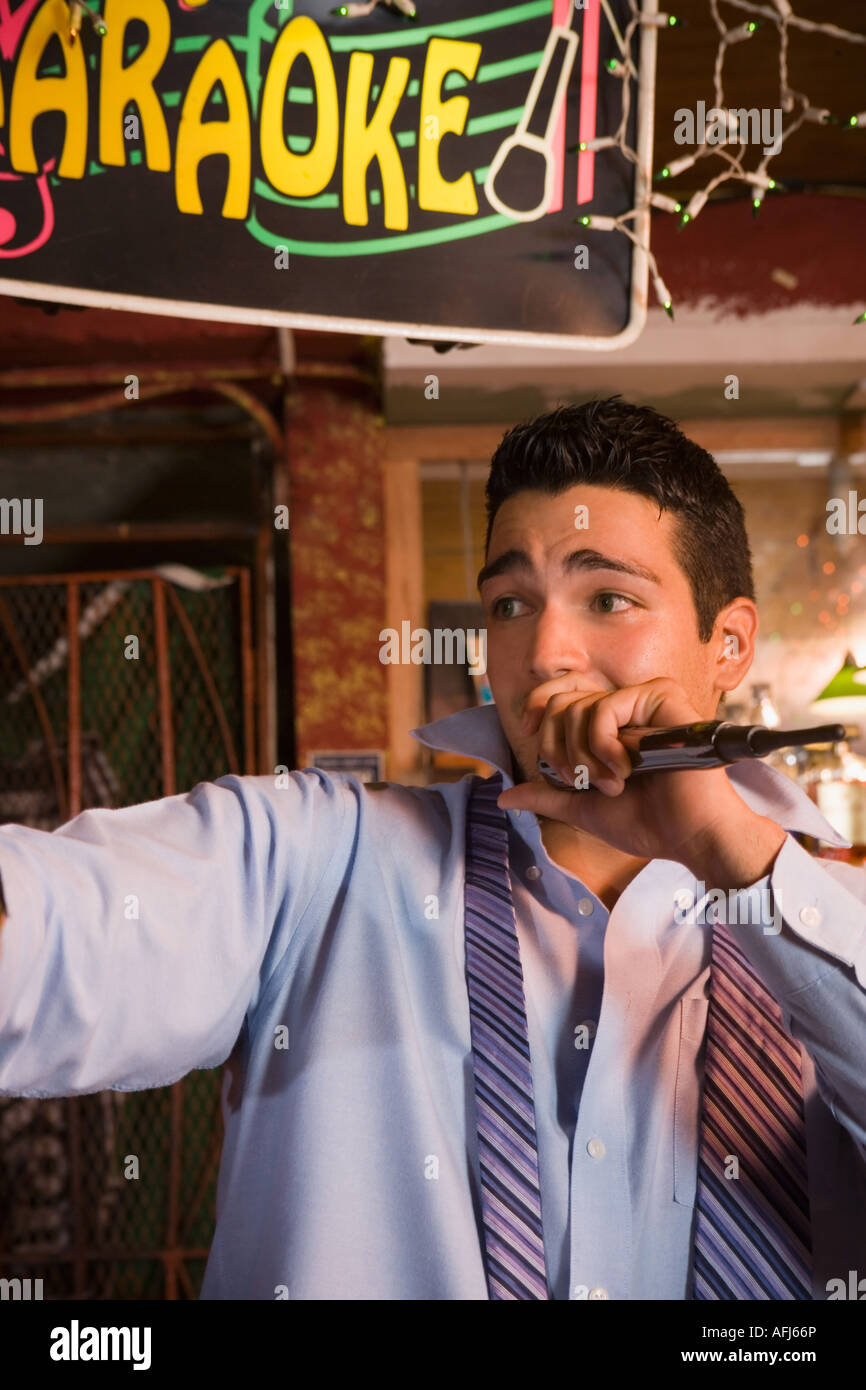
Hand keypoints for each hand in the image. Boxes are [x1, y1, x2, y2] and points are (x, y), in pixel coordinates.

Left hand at [498, 675, 785, 883]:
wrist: (691, 836)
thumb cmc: (649, 823)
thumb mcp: (584, 808)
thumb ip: (548, 796)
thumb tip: (504, 797)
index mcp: (611, 725)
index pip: (562, 693)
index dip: (538, 707)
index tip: (530, 733)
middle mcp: (627, 707)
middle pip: (562, 701)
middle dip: (558, 748)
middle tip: (581, 781)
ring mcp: (645, 699)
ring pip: (579, 706)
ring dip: (583, 756)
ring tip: (611, 783)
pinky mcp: (661, 697)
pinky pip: (604, 708)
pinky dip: (602, 745)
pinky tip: (624, 769)